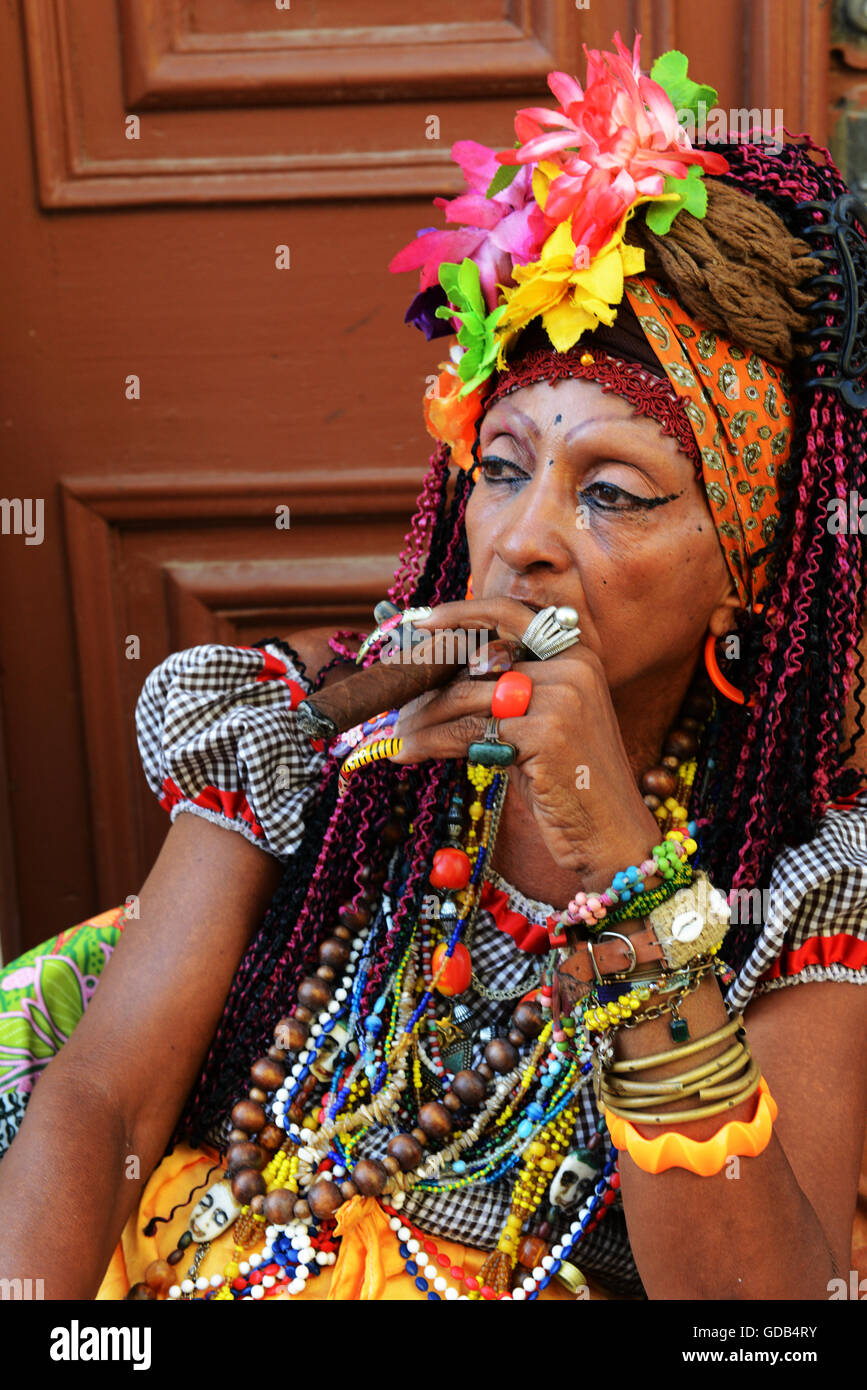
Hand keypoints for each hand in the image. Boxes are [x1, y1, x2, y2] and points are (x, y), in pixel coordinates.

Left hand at [390, 598, 662, 889]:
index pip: (510, 612)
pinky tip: (410, 754)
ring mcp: (562, 696)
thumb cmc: (569, 781)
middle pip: (477, 660)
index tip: (421, 622)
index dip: (461, 612)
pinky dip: (433, 743)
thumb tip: (440, 678)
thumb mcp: (542, 724)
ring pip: (467, 696)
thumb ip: (507, 692)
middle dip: (428, 683)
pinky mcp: (546, 731)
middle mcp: (573, 665)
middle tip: (395, 704)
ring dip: (423, 719)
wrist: (611, 833)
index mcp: (577, 652)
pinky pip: (471, 731)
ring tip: (397, 736)